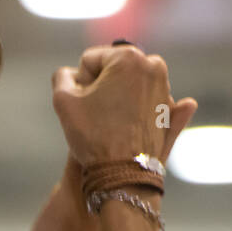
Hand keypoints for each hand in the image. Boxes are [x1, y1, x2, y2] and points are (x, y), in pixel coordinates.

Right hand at [51, 44, 195, 168]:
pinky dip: (132, 110)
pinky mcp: (169, 108)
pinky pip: (142, 102)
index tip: (84, 106)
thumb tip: (72, 74)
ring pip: (126, 86)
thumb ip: (61, 77)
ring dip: (115, 99)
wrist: (123, 174)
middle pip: (111, 71)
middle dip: (100, 88)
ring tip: (110, 124)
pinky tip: (125, 125)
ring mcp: (165, 87)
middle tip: (96, 116)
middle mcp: (153, 65)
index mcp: (128, 56)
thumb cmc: (93, 136)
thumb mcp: (63, 101)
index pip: (89, 60)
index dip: (79, 84)